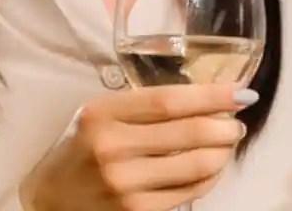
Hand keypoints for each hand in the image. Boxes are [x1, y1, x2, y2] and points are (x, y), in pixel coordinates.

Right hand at [21, 83, 258, 210]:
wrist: (50, 199)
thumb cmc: (81, 147)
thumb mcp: (100, 114)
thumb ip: (143, 105)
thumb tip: (207, 96)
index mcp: (103, 114)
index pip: (169, 101)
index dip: (213, 96)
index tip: (241, 93)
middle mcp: (112, 149)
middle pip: (190, 133)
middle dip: (226, 126)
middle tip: (237, 123)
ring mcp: (124, 185)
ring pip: (197, 166)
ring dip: (223, 153)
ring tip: (227, 144)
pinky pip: (190, 193)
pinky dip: (210, 178)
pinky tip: (212, 168)